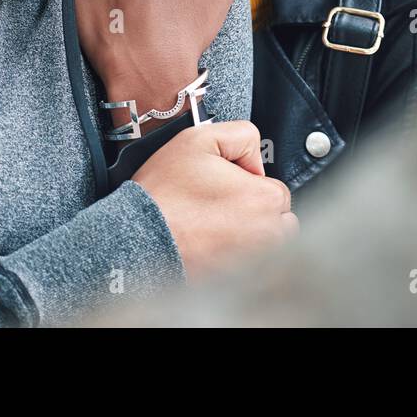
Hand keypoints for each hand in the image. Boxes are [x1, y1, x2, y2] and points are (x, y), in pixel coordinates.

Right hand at [133, 120, 298, 276]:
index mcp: (265, 200)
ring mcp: (255, 262)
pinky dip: (237, 258)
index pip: (277, 190)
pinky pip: (251, 267)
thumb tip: (256, 157)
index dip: (250, 183)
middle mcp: (268, 235)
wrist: (137, 237)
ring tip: (216, 227)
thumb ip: (242, 135)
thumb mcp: (199, 139)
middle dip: (256, 211)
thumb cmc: (164, 195)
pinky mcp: (238, 281)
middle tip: (219, 206)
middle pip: (279, 220)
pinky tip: (212, 246)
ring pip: (268, 245)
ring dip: (252, 235)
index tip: (226, 186)